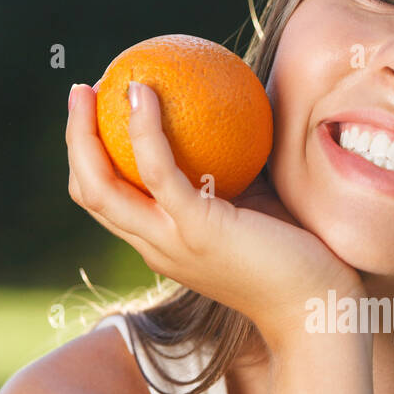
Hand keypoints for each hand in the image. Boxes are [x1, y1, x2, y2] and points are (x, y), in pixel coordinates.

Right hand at [66, 81, 362, 353]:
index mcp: (165, 243)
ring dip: (85, 133)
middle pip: (89, 193)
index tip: (100, 113)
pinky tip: (145, 93)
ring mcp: (172, 242)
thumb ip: (233, 172)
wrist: (319, 306)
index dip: (91, 159)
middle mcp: (157, 246)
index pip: (108, 203)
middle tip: (82, 91)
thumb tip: (234, 116)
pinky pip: (157, 172)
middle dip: (75, 139)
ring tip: (93, 86)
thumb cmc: (298, 255)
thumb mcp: (255, 205)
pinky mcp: (197, 231)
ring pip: (101, 188)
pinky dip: (142, 130)